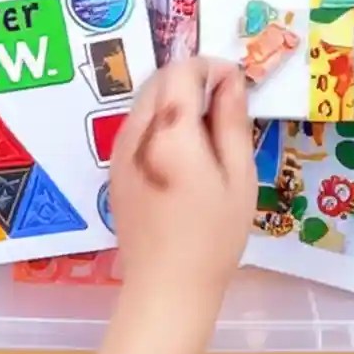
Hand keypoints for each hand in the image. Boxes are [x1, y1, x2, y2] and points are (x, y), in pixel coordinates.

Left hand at [97, 57, 254, 353]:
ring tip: (208, 130)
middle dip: (191, 78)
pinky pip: (137, 124)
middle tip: (224, 104)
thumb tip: (230, 80)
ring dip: (175, 97)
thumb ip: (232, 122)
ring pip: (145, 99)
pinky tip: (184, 151)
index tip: (235, 85)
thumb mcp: (238, 176)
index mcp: (169, 132)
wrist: (167, 286)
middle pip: (159, 79)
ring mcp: (120, 150)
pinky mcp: (115, 167)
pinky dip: (161, 119)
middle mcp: (136, 133)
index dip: (211, 67)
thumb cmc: (214, 235)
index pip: (182, 72)